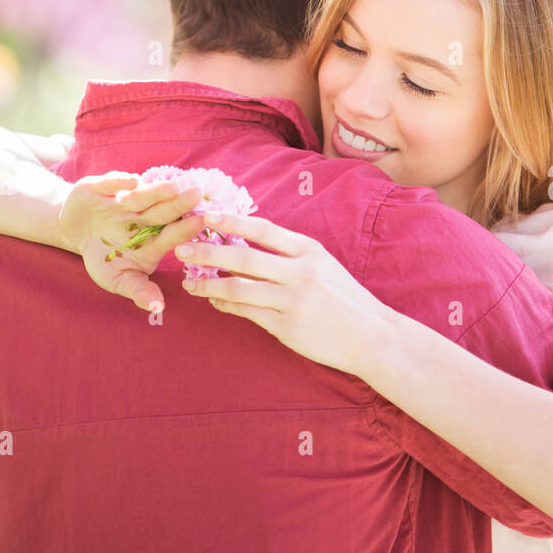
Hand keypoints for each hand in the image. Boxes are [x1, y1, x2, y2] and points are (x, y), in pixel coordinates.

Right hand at [58, 172, 206, 310]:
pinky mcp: (104, 187)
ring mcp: (124, 201)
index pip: (170, 234)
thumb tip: (158, 307)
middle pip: (162, 211)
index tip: (200, 223)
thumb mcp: (117, 278)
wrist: (75, 231)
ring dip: (157, 191)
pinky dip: (120, 182)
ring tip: (173, 187)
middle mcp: (142, 216)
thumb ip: (138, 290)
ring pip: (142, 196)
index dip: (184, 229)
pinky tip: (133, 180)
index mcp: (151, 238)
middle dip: (178, 204)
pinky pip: (112, 183)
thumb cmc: (102, 257)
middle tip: (197, 195)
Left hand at [174, 212, 386, 375]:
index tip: (205, 216)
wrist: (370, 335)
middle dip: (207, 252)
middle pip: (243, 257)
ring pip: (238, 288)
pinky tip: (213, 300)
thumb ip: (288, 253)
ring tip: (189, 282)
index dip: (231, 222)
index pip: (262, 229)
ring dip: (208, 284)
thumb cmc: (342, 297)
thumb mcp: (321, 264)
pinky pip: (246, 312)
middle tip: (181, 249)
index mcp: (308, 250)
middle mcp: (300, 272)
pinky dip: (225, 304)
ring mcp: (292, 300)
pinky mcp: (287, 326)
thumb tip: (245, 242)